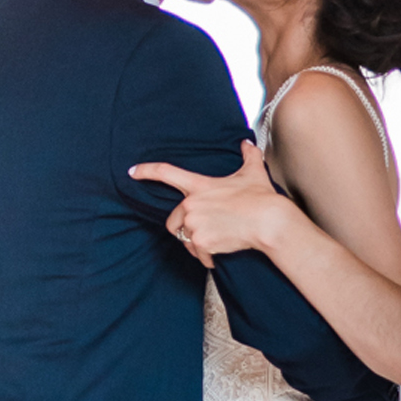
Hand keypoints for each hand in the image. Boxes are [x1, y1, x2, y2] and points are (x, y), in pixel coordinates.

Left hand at [131, 141, 289, 267]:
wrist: (269, 221)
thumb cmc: (261, 197)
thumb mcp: (253, 172)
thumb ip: (248, 155)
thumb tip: (247, 143)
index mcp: (199, 186)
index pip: (167, 173)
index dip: (147, 171)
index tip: (132, 171)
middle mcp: (191, 204)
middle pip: (173, 221)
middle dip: (184, 228)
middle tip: (206, 229)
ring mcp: (195, 224)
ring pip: (185, 240)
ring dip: (198, 244)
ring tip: (219, 238)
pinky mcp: (201, 242)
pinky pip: (198, 254)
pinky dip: (208, 257)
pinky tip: (222, 250)